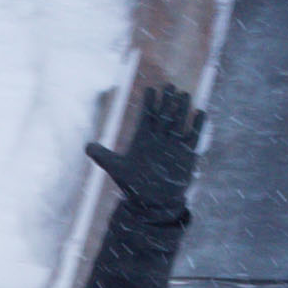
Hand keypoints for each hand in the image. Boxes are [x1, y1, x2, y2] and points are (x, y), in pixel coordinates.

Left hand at [85, 81, 201, 223]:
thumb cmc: (133, 185)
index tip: (151, 89)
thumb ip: (101, 156)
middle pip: (164, 114)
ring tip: (185, 94)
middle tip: (170, 85)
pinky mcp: (186, 154)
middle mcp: (159, 138)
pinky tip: (201, 112)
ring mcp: (173, 145)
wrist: (152, 201)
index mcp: (143, 138)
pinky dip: (197, 125)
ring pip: (179, 122)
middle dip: (167, 100)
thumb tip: (86, 146)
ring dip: (182, 109)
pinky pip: (193, 136)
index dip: (149, 102)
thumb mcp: (116, 168)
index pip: (147, 116)